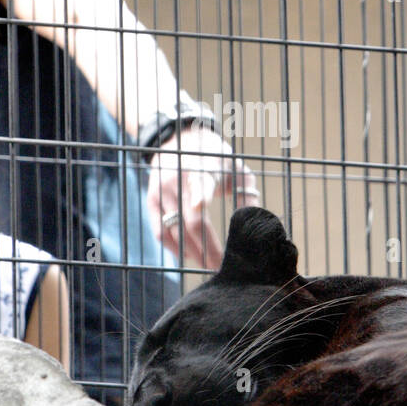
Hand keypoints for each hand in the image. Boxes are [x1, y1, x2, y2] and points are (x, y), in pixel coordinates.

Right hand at [146, 125, 260, 268]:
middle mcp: (178, 177)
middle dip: (209, 248)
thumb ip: (246, 193)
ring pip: (176, 230)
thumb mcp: (236, 167)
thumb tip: (256, 222)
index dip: (202, 197)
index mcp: (203, 165)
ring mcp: (161, 189)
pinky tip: (188, 256)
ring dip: (192, 253)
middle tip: (223, 266)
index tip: (206, 213)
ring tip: (208, 266)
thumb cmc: (215, 157)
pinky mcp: (151, 198)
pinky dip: (173, 247)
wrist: (180, 138)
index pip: (202, 183)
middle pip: (193, 221)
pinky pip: (159, 230)